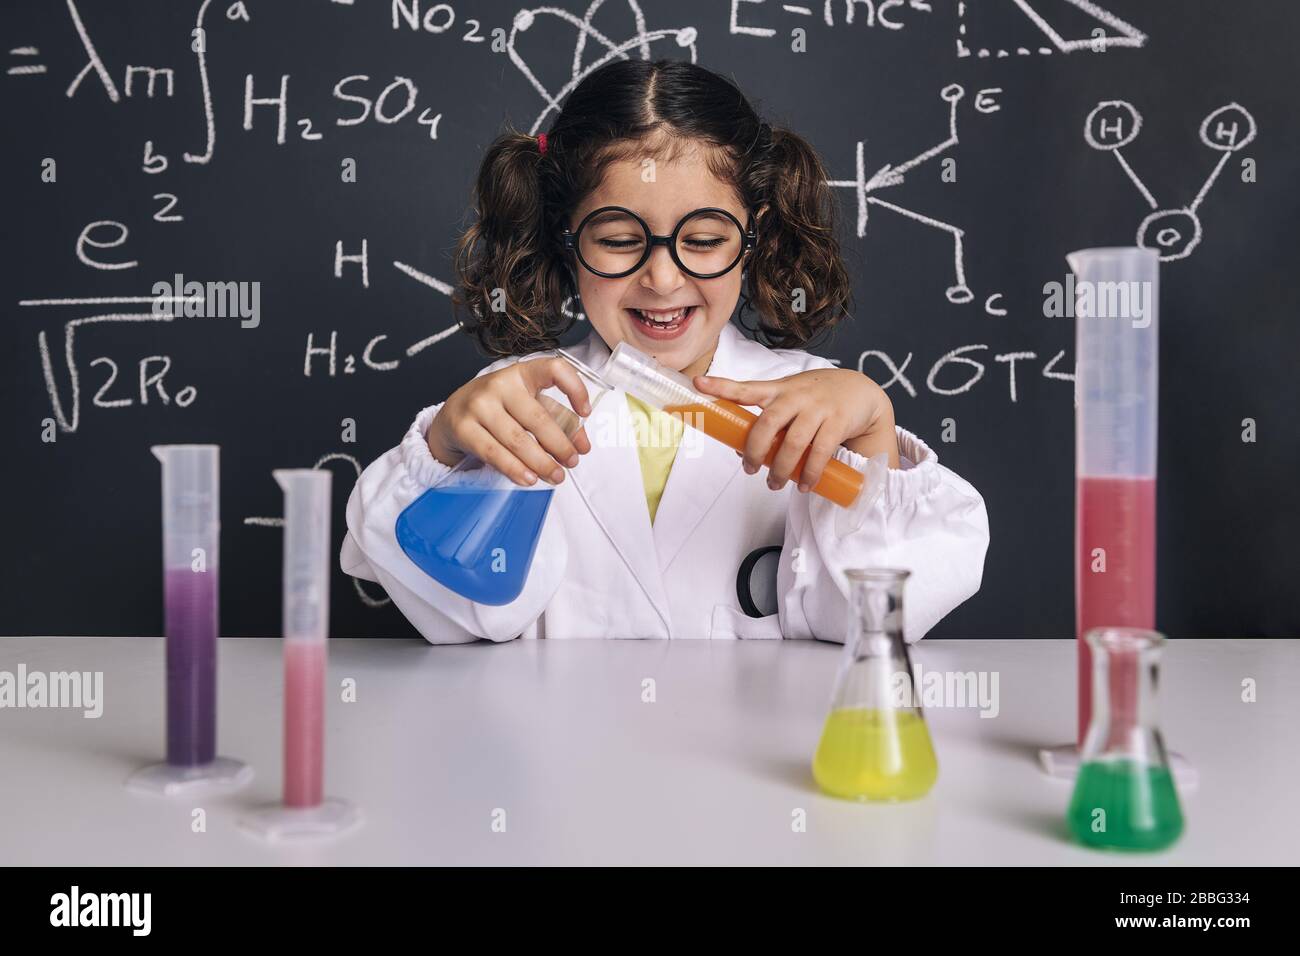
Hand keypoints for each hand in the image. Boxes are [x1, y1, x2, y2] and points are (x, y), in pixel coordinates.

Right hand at [428, 356, 593, 485]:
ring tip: (555, 476)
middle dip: (560, 445)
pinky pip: (494, 453)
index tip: (585, 413)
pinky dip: (515, 469)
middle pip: (538, 417)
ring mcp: (479, 405)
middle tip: (572, 462)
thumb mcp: (528, 407)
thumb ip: (558, 422)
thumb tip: (582, 446)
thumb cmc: (498, 410)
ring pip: (518, 440)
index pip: (554, 369)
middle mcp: (500, 384)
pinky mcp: (463, 428)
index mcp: (522, 373)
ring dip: (541, 462)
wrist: (452, 416)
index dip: (575, 389)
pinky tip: (528, 479)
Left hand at [693, 367, 898, 491]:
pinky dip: (809, 473)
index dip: (720, 387)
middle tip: (750, 469)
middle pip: (766, 424)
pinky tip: (804, 485)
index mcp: (777, 390)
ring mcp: (817, 408)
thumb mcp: (790, 399)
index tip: (698, 385)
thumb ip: (768, 421)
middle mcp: (795, 396)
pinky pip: (819, 452)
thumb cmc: (816, 399)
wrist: (859, 392)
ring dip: (781, 469)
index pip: (745, 388)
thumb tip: (743, 452)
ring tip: (775, 484)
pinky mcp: (837, 421)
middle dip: (754, 451)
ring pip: (792, 443)